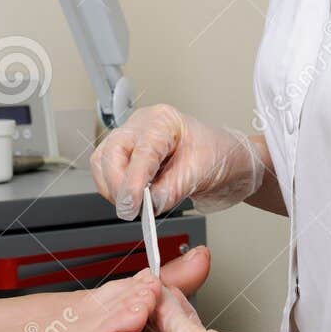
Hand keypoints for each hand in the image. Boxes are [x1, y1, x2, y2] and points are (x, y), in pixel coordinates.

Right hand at [91, 104, 263, 219]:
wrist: (227, 161)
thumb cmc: (219, 155)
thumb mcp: (201, 173)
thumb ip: (172, 189)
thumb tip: (148, 204)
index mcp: (163, 121)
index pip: (141, 152)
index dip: (133, 181)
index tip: (131, 205)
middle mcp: (142, 126)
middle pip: (111, 153)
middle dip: (116, 185)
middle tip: (130, 210)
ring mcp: (133, 140)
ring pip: (103, 162)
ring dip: (112, 188)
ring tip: (134, 206)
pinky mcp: (129, 157)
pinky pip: (108, 172)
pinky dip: (115, 189)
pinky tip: (134, 199)